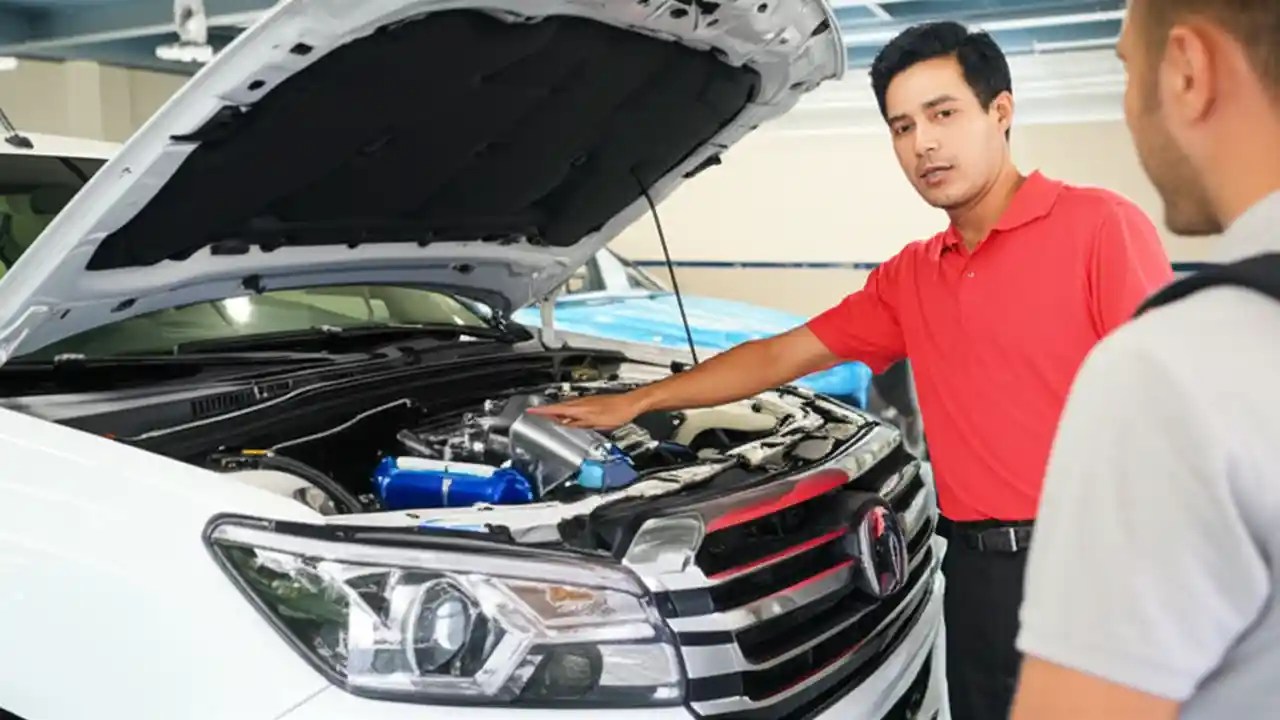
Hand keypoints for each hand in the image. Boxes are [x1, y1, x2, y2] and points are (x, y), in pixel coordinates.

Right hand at [526, 392, 644, 429]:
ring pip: (566, 407)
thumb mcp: (595, 424)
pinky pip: (574, 407)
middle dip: (546, 411)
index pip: (555, 409)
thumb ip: (578, 424)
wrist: (630, 404)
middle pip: (558, 407)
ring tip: (550, 418)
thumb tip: (565, 424)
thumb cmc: (616, 413)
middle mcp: (581, 402)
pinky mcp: (592, 402)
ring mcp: (586, 401)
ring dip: (557, 411)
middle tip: (536, 415)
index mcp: (579, 408)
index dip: (541, 411)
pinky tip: (570, 417)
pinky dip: (567, 411)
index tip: (530, 411)